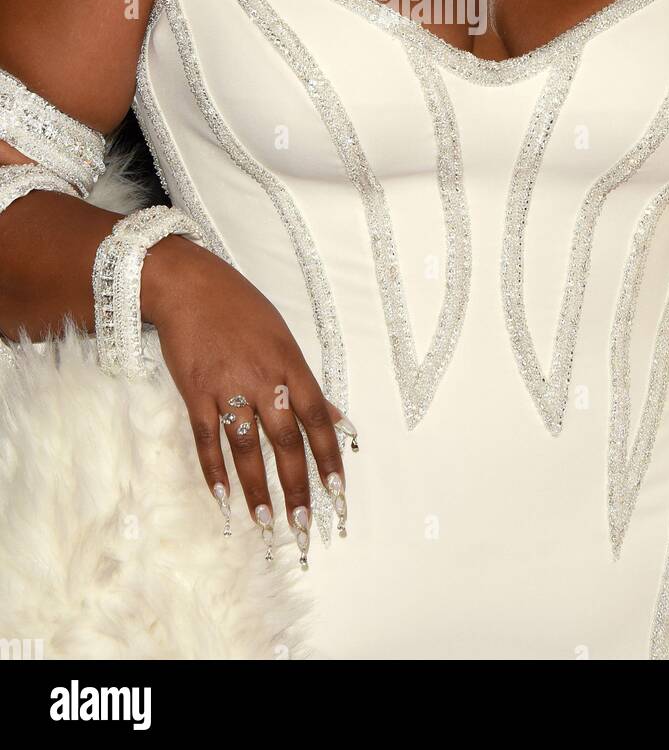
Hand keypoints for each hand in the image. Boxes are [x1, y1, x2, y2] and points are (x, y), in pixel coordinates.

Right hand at [141, 233, 348, 558]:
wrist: (188, 285)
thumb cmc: (240, 308)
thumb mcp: (283, 337)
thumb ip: (305, 382)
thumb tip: (338, 421)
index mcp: (290, 364)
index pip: (318, 419)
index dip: (329, 457)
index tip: (338, 491)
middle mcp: (263, 379)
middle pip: (286, 442)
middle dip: (297, 486)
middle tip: (302, 524)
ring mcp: (227, 388)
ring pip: (247, 449)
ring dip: (258, 490)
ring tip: (267, 524)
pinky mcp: (195, 394)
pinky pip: (207, 440)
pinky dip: (215, 471)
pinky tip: (224, 498)